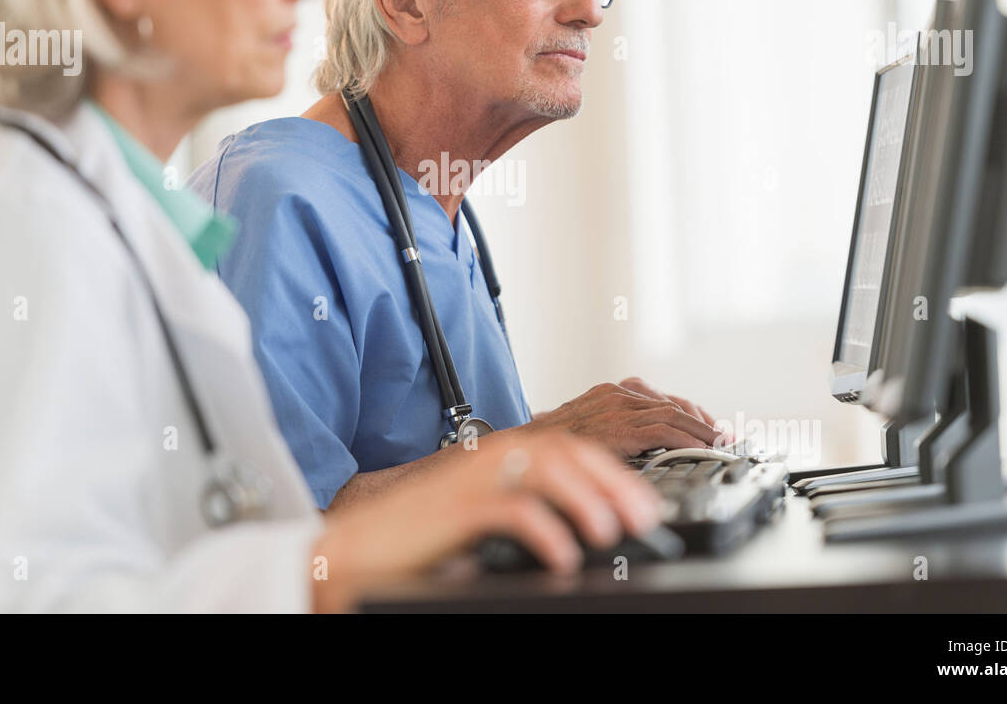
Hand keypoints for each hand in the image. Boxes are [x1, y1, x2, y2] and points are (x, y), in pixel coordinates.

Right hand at [310, 432, 660, 612]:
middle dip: (614, 483)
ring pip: (544, 470)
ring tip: (611, 531)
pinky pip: (509, 512)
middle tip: (644, 518)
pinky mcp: (455, 510)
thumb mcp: (488, 513)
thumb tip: (591, 523)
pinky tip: (563, 557)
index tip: (647, 504)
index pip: (574, 448)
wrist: (359, 549)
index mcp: (502, 453)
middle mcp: (491, 457)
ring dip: (585, 498)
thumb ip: (531, 505)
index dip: (616, 473)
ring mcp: (473, 480)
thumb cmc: (423, 536)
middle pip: (568, 453)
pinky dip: (543, 531)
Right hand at [527, 376, 727, 456]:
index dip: (691, 413)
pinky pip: (664, 430)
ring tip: (720, 444)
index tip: (710, 427)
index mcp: (612, 392)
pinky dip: (688, 440)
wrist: (525, 447)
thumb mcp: (588, 429)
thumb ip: (614, 430)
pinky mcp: (620, 426)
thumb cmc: (553, 444)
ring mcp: (618, 407)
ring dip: (702, 430)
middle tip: (723, 437)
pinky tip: (701, 451)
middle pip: (672, 403)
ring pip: (673, 413)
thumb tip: (642, 447)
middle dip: (702, 421)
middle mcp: (617, 393)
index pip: (661, 399)